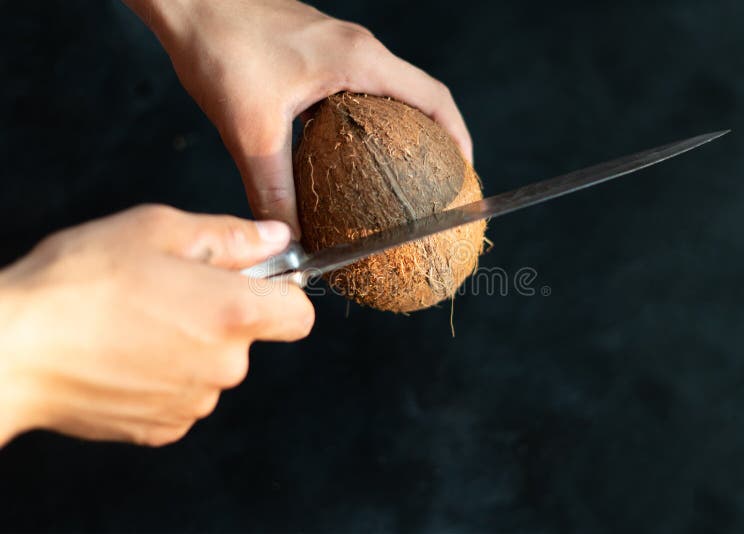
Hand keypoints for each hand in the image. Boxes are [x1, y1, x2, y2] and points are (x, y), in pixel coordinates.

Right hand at [0, 205, 313, 446]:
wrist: (15, 347)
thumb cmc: (82, 280)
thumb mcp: (159, 230)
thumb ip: (231, 236)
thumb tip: (277, 238)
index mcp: (234, 313)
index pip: (299, 314)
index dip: (281, 294)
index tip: (253, 283)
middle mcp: (226, 365)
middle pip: (248, 339)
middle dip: (221, 316)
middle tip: (167, 292)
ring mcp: (195, 402)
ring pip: (212, 368)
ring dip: (189, 347)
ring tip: (134, 324)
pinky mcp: (162, 429)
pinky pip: (181, 396)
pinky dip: (163, 378)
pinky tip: (123, 357)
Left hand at [123, 0, 472, 235]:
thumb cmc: (219, 44)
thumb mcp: (251, 129)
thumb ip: (273, 190)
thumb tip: (290, 241)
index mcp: (359, 60)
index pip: (434, 98)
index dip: (459, 137)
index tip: (465, 173)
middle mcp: (356, 49)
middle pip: (419, 95)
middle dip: (435, 138)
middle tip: (436, 180)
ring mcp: (336, 47)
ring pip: (386, 92)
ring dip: (400, 129)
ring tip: (399, 173)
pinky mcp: (313, 52)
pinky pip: (355, 89)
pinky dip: (365, 121)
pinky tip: (345, 152)